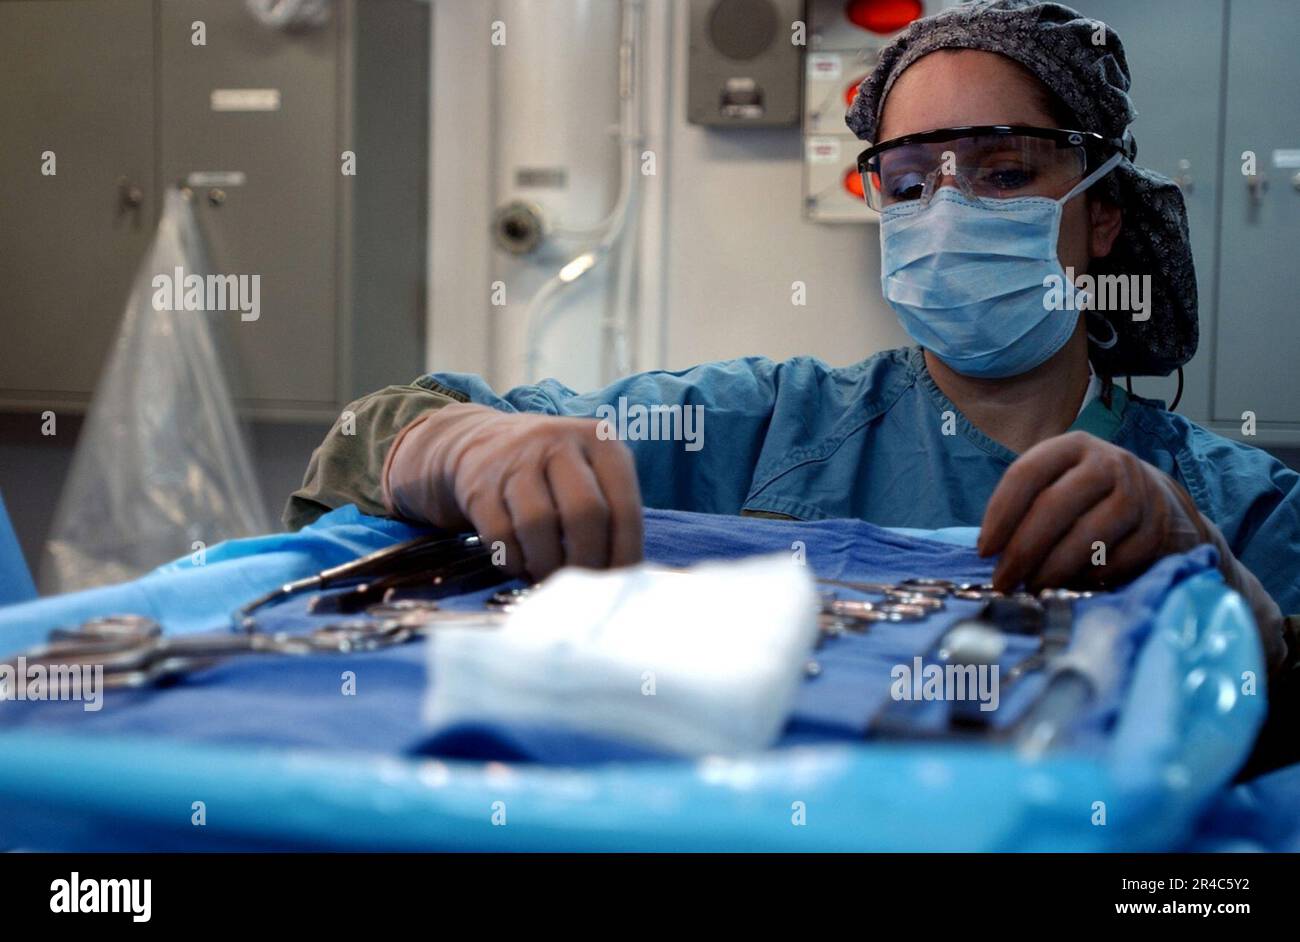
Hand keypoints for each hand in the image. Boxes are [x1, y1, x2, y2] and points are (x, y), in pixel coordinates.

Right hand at [383, 404, 643, 579]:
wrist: (480, 441)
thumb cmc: (551, 468)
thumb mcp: (590, 468)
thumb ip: (610, 510)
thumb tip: (622, 575)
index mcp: (599, 440)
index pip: (623, 505)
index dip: (625, 552)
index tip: (619, 582)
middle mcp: (558, 442)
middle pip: (584, 512)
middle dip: (587, 560)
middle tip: (583, 585)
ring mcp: (515, 459)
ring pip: (539, 524)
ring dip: (548, 564)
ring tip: (551, 577)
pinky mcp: (479, 484)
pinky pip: (501, 534)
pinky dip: (515, 561)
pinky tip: (522, 564)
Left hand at [977, 431, 1206, 591]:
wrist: (1156, 498)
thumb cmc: (1086, 495)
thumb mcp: (1056, 481)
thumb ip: (1024, 505)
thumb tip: (990, 550)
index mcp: (1072, 446)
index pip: (1027, 474)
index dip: (1000, 514)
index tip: (985, 550)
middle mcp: (1108, 462)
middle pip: (1055, 505)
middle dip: (1022, 550)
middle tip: (1003, 580)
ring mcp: (1139, 493)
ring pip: (1088, 534)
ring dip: (1054, 568)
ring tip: (1033, 587)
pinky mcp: (1157, 528)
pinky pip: (1118, 559)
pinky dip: (1090, 576)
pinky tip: (1072, 584)